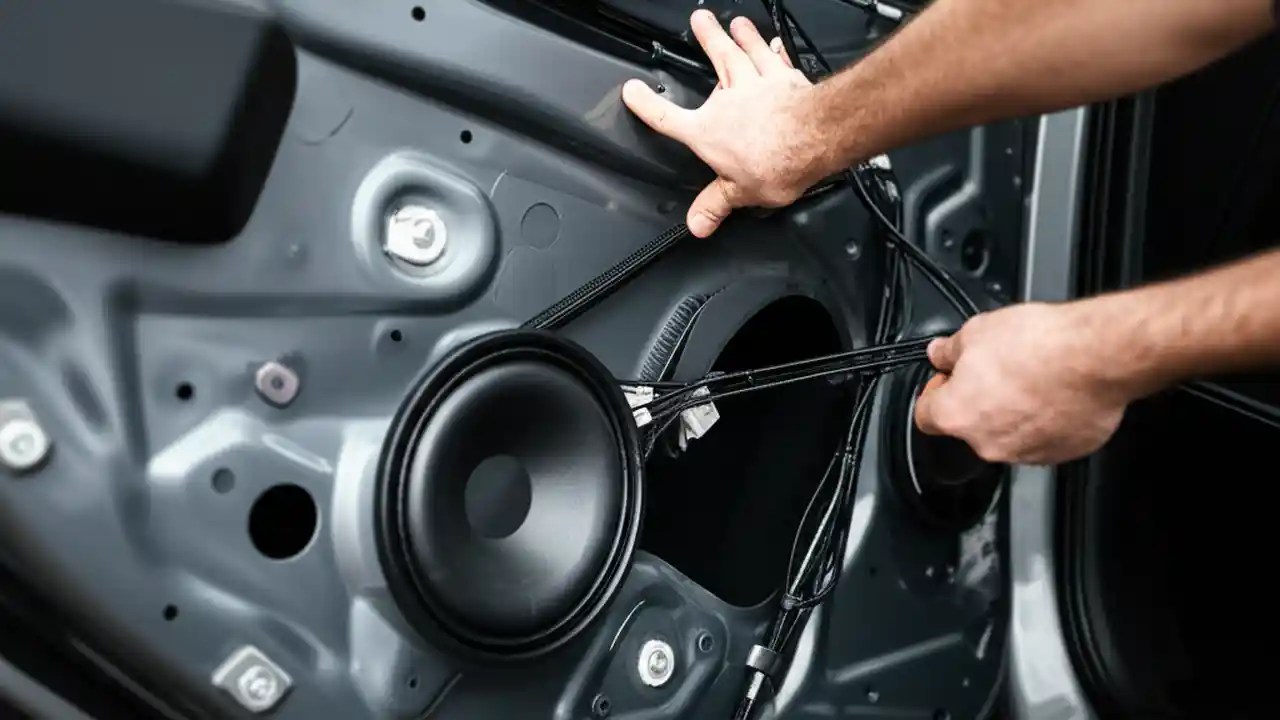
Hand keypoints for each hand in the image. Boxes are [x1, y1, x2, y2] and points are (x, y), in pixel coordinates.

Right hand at [622, 10, 823, 236]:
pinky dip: (775, 49)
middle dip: (706, 39)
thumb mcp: (740, 193)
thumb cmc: (777, 162)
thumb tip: (697, 224)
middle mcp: (731, 99)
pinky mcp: (788, 79)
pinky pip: (778, 59)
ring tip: (734, 23)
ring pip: (747, 51)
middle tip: (699, 19)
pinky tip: (774, 41)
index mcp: (710, 131)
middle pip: (716, 61)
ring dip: (740, 35)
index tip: (632, 91)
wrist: (815, 137)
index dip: (647, 105)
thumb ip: (716, 206)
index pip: (668, 118)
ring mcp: (761, 83)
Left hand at [913, 301, 1137, 464]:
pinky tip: (1056, 394)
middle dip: (978, 401)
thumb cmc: (1039, 345)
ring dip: (1013, 413)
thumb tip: (940, 353)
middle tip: (997, 372)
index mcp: (956, 414)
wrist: (1096, 357)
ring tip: (1032, 379)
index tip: (948, 379)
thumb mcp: (978, 331)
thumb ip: (950, 349)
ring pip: (1008, 435)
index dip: (935, 393)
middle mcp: (987, 443)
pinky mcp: (1062, 454)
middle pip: (969, 427)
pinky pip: (1045, 440)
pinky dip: (1046, 422)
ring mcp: (1026, 453)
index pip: (925, 416)